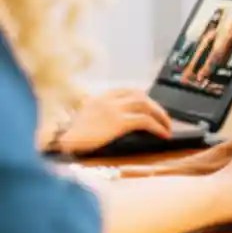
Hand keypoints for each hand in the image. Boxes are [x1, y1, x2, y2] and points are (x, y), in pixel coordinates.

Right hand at [53, 89, 171, 153]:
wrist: (64, 142)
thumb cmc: (72, 135)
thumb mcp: (85, 117)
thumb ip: (99, 113)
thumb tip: (112, 119)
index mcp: (101, 97)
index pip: (129, 90)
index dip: (144, 97)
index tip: (151, 105)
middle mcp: (109, 100)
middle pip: (141, 96)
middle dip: (156, 106)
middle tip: (164, 118)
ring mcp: (114, 109)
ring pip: (146, 105)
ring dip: (161, 115)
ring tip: (167, 127)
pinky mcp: (118, 122)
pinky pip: (145, 121)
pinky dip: (158, 127)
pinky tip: (163, 134)